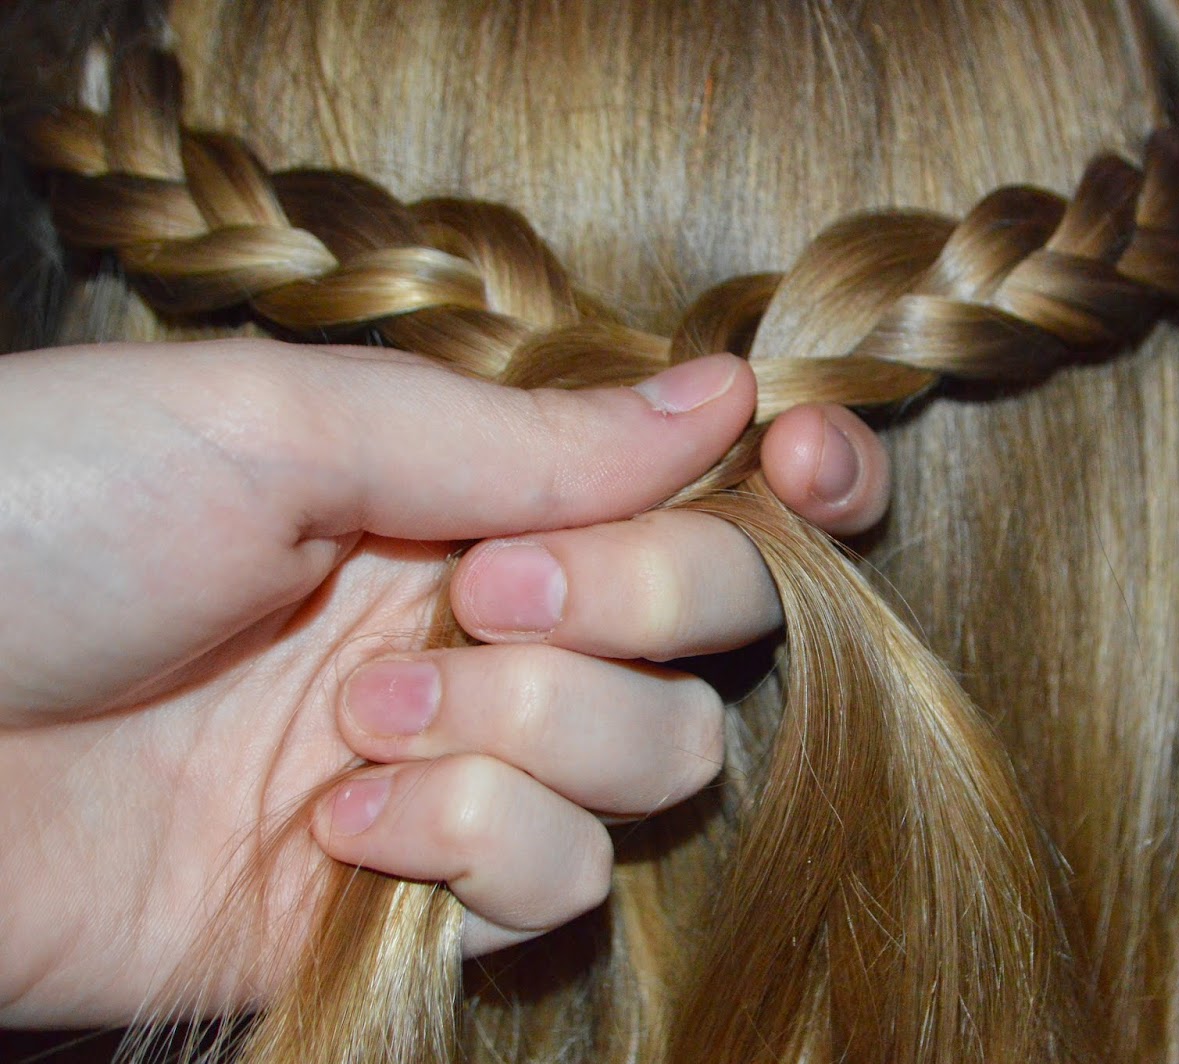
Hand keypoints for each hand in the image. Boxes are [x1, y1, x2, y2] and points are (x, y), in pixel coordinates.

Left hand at [0, 339, 888, 1026]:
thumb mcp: (278, 427)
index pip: (696, 482)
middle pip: (718, 626)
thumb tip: (723, 394)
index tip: (805, 470)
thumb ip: (518, 435)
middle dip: (633, 606)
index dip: (790, 479)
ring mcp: (467, 760)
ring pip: (661, 762)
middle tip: (473, 596)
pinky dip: (473, 847)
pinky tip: (339, 825)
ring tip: (358, 723)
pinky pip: (561, 883)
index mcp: (472, 486)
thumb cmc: (38, 522)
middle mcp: (497, 620)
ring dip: (532, 732)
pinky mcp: (416, 899)